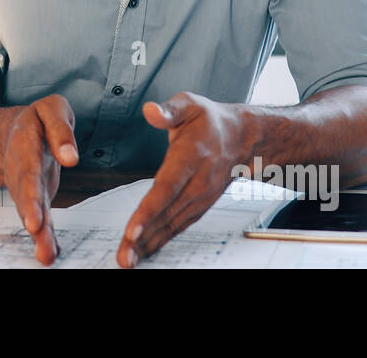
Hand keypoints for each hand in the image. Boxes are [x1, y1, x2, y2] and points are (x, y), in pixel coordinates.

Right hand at [3, 94, 79, 265]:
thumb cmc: (37, 120)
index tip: (35, 220)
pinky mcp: (35, 199)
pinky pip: (40, 218)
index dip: (31, 197)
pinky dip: (45, 236)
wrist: (13, 132)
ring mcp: (26, 188)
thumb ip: (61, 129)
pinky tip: (52, 252)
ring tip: (46, 255)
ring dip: (39, 235)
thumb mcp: (51, 108)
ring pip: (31, 213)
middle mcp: (21, 172)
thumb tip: (71, 157)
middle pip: (26, 198)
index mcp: (25, 146)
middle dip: (32, 219)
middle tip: (38, 236)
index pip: (28, 172)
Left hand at [118, 92, 247, 267]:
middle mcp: (197, 183)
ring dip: (149, 246)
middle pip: (167, 214)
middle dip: (143, 239)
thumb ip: (169, 110)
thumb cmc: (210, 120)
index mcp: (191, 157)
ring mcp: (200, 198)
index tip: (132, 230)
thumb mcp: (190, 104)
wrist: (244, 138)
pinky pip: (178, 227)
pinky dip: (160, 242)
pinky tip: (143, 254)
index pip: (167, 187)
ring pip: (172, 226)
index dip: (149, 210)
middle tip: (123, 257)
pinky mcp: (198, 207)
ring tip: (127, 261)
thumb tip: (150, 110)